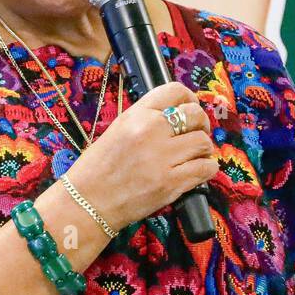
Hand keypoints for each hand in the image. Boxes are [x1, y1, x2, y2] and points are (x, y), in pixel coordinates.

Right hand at [65, 81, 216, 229]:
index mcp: (135, 116)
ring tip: (194, 157)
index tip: (190, 108)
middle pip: (195, 115)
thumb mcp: (117, 131)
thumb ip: (145, 121)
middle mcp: (150, 131)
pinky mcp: (171, 183)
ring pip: (204, 142)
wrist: (87, 203)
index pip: (175, 91)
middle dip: (201, 125)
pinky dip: (207, 169)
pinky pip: (206, 168)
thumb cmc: (98, 169)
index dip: (189, 98)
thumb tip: (176, 117)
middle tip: (196, 135)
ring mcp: (162, 157)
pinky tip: (197, 172)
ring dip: (203, 150)